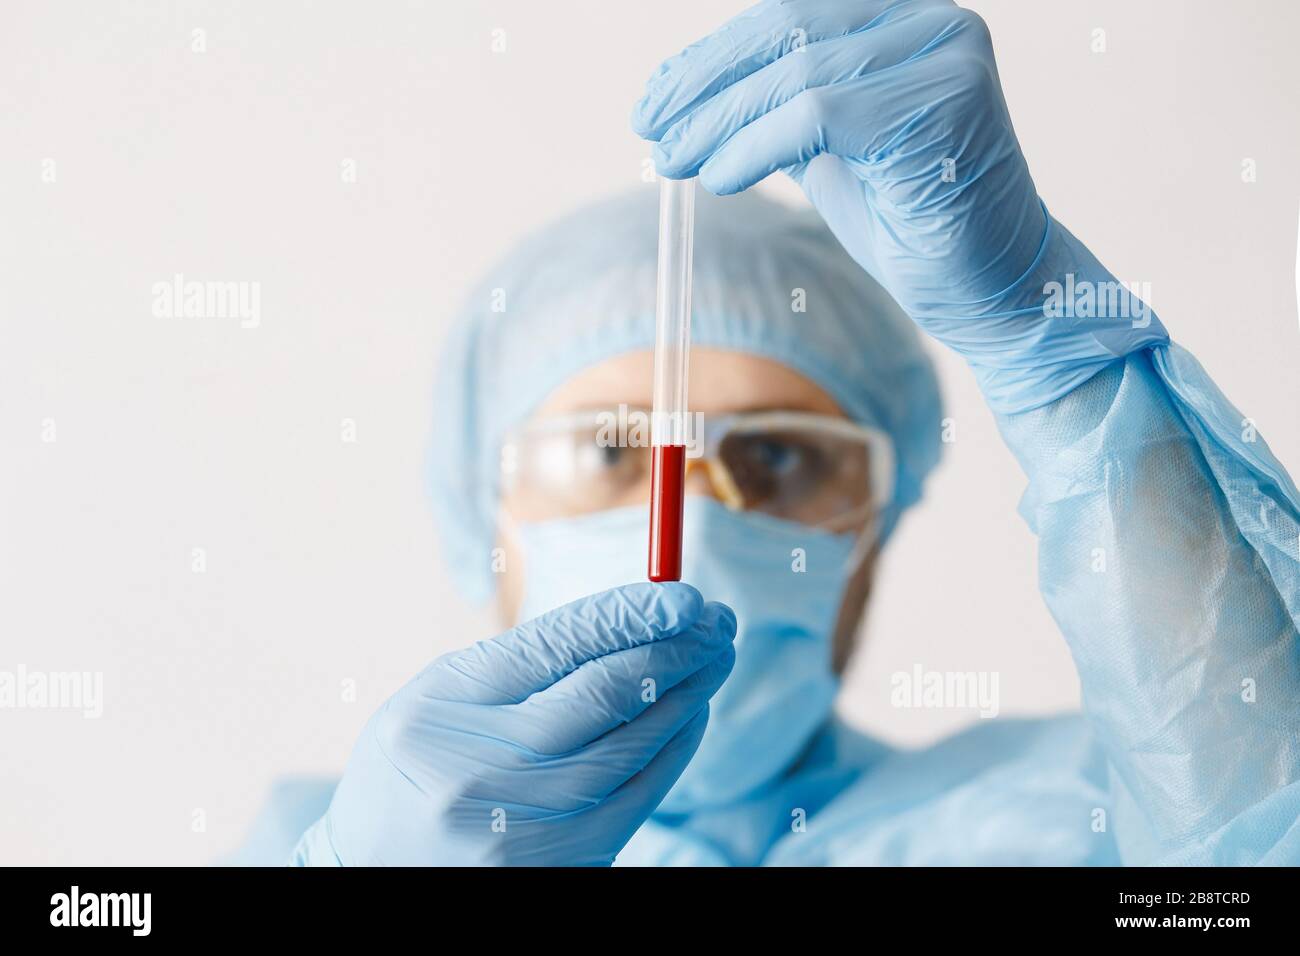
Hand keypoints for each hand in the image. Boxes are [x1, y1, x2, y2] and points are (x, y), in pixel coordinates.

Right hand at [293, 583, 735, 865]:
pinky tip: (689, 716)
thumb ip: (524, 661)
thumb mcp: (439, 696)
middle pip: (604, 696)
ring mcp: (517, 826)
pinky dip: (672, 750)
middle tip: (718, 623)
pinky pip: (635, 799)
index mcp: (443, 707)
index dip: (632, 615)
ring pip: (630, 748)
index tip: (685, 596)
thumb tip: (631, 618)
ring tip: (712, 660)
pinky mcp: (555, 864)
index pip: (558, 646)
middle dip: (676, 650)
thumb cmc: (417, 763)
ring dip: (687, 697)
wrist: (377, 869)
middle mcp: (478, 768)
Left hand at [633, 0, 1165, 412]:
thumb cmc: (915, 225)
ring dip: (718, 121)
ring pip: (796, 71)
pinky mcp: (938, 104)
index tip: (656, 98)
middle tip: (648, 127)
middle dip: (704, 85)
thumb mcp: (833, 151)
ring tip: (671, 160)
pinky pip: (817, 114)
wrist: (995, 290)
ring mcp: (943, 57)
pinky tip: (717, 179)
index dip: (713, 56)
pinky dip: (754, 147)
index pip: (789, 14)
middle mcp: (932, 22)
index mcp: (905, 20)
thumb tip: (696, 97)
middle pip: (786, 30)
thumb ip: (785, 108)